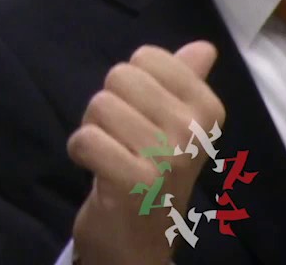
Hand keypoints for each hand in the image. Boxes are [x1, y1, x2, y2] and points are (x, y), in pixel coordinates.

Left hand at [68, 41, 225, 264]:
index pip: (147, 57)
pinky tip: (95, 167)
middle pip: (119, 77)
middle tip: (121, 138)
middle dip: (108, 105)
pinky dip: (79, 150)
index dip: (130, 84)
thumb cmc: (151, 171)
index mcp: (206, 110)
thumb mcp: (174, 125)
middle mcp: (192, 131)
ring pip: (99, 105)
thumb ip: (185, 82)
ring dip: (92, 129)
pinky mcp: (133, 182)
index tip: (141, 115)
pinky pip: (85, 138)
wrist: (139, 238)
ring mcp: (166, 158)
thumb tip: (203, 47)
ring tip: (110, 154)